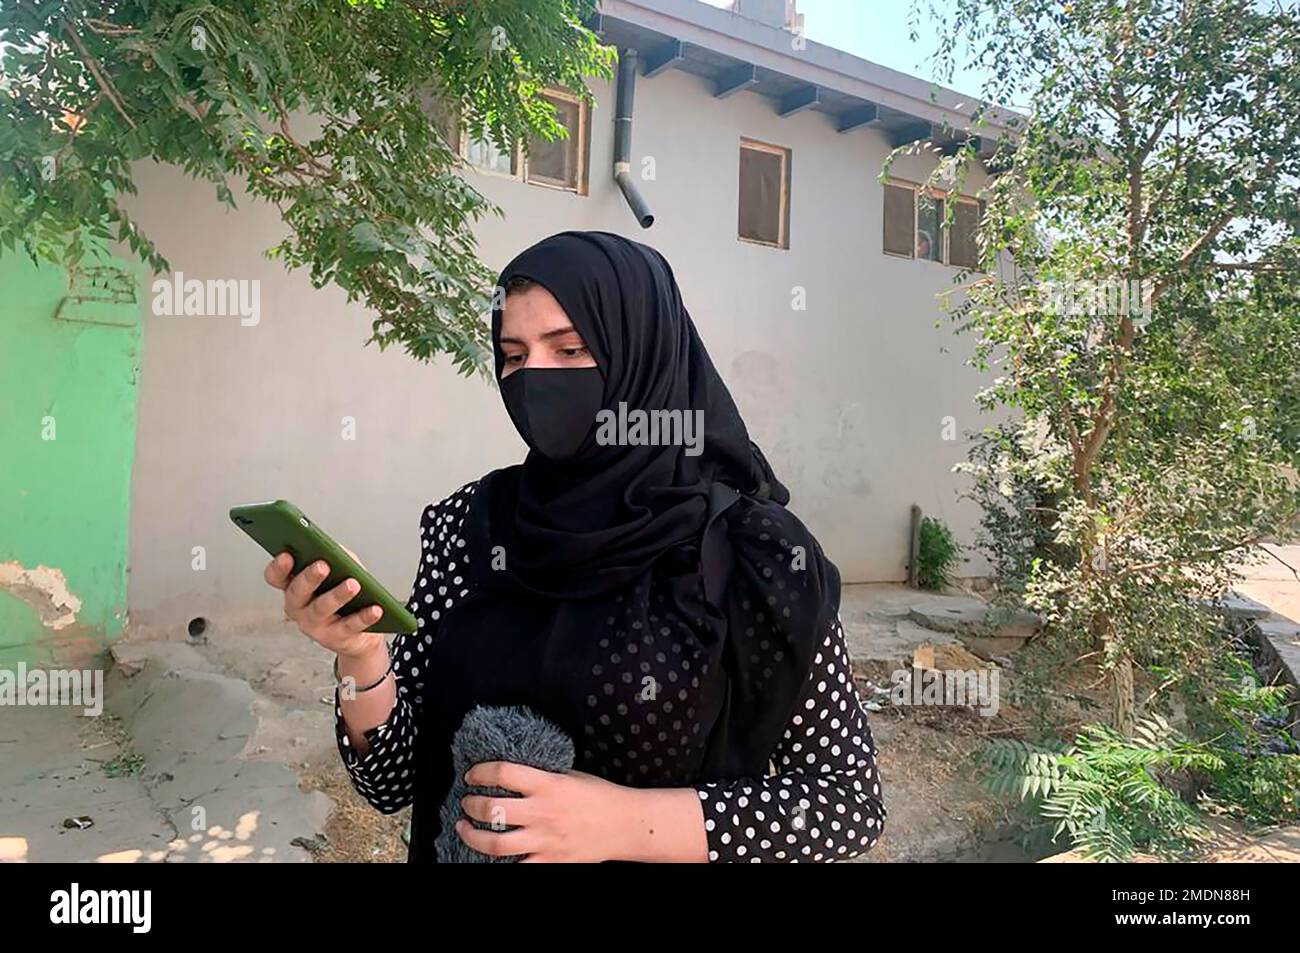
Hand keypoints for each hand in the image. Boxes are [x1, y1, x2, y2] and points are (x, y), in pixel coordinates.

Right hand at [263, 552, 382, 658]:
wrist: (360, 635)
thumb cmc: (346, 598)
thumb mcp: (341, 572)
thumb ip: (338, 557)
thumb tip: (338, 551)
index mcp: (295, 587)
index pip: (276, 577)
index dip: (278, 567)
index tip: (287, 555)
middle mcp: (298, 607)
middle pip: (297, 592)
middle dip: (309, 578)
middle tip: (323, 566)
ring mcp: (314, 625)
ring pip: (322, 609)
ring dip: (337, 595)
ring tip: (353, 584)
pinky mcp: (335, 638)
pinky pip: (349, 626)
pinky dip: (363, 617)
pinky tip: (375, 609)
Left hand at [456, 763, 634, 862]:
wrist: (626, 825)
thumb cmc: (601, 797)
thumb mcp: (571, 775)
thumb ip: (542, 775)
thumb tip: (513, 774)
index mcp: (549, 785)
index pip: (503, 774)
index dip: (480, 773)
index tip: (472, 775)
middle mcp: (543, 812)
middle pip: (491, 809)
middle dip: (471, 804)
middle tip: (467, 801)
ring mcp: (544, 840)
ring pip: (494, 842)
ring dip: (472, 835)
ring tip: (465, 827)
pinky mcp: (550, 861)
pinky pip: (516, 867)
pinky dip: (499, 862)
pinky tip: (489, 855)